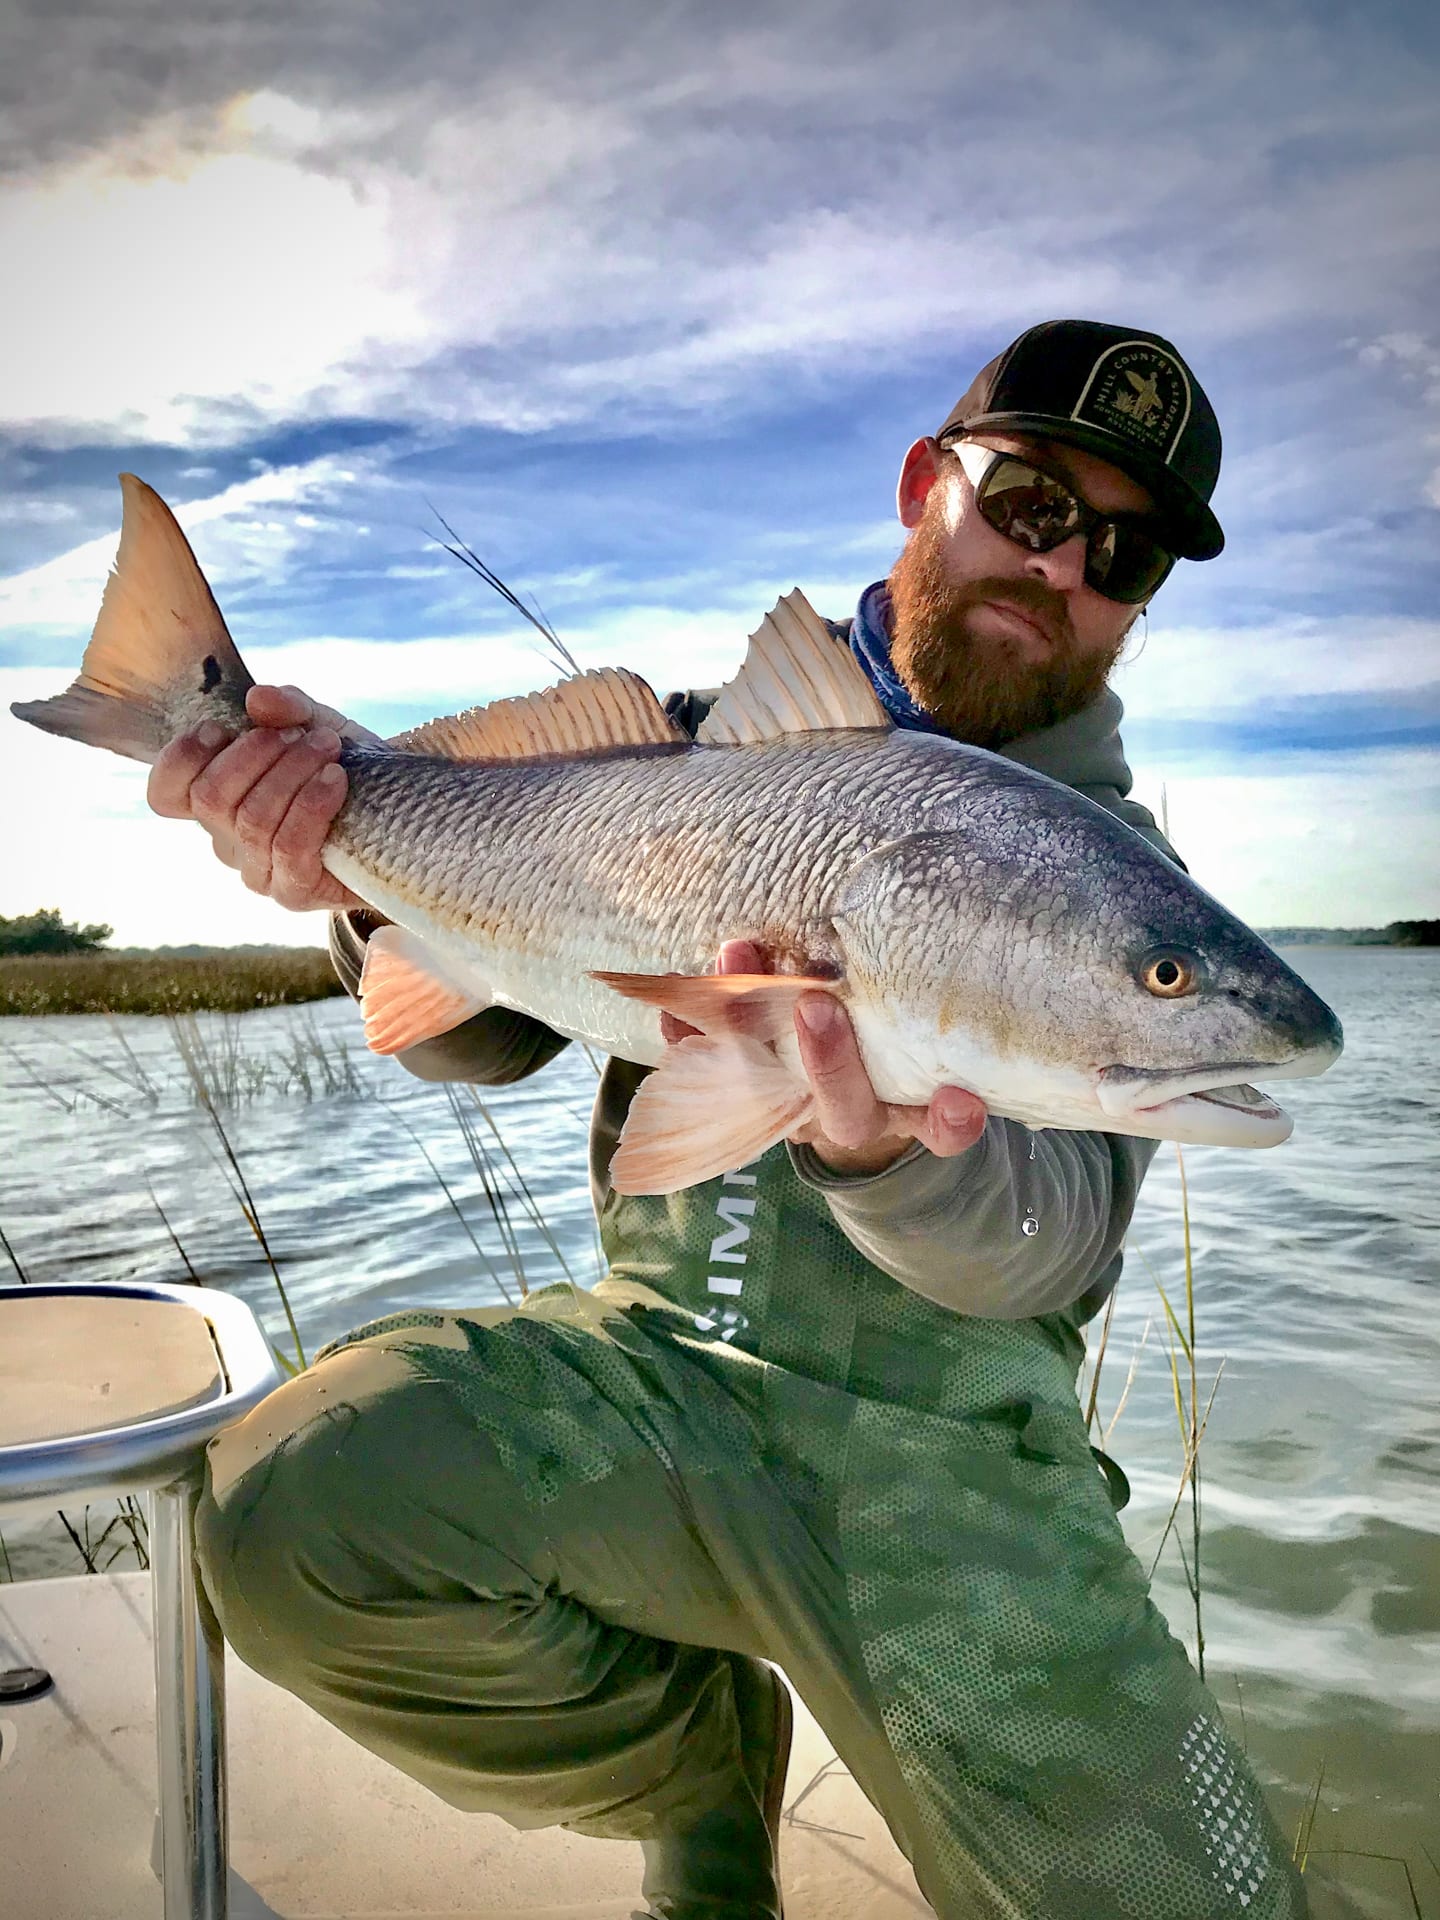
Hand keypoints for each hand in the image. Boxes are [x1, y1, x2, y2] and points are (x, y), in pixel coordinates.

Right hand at [147, 685, 376, 911]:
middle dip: (254, 754)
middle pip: (210, 798)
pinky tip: (337, 780)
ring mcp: (258, 871)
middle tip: (299, 735)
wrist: (403, 816)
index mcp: (218, 801)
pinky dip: (312, 805)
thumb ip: (288, 709)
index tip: (220, 728)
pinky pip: (288, 847)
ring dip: (293, 773)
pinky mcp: (293, 892)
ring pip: (252, 819)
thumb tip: (259, 699)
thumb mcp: (317, 726)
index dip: (181, 758)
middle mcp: (228, 840)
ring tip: (328, 748)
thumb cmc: (345, 768)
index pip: (166, 793)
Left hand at [660, 940, 988, 1175]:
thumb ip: (926, 1005)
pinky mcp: (746, 1095)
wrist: (843, 1090)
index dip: (949, 1120)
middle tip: (817, 1006)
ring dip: (749, 1032)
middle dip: (831, 1062)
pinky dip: (690, 1040)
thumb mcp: (921, 1028)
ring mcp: (796, 1112)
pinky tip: (675, 1006)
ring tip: (739, 959)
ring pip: (774, 1091)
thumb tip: (945, 929)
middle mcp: (854, 1115)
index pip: (939, 1126)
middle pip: (847, 1112)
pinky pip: (710, 1076)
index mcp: (911, 1107)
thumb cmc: (897, 1044)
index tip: (960, 1100)